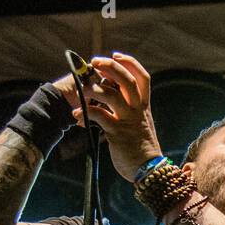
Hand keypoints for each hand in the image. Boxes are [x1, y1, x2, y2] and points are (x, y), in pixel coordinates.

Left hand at [62, 52, 162, 181]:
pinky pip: (98, 116)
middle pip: (126, 79)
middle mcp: (137, 110)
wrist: (148, 169)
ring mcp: (127, 120)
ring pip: (111, 95)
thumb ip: (129, 109)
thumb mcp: (139, 124)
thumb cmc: (140, 148)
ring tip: (84, 90)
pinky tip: (76, 116)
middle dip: (110, 67)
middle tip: (95, 62)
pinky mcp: (116, 133)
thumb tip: (111, 95)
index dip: (130, 62)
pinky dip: (85, 113)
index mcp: (143, 106)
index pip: (142, 77)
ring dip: (94, 88)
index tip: (116, 55)